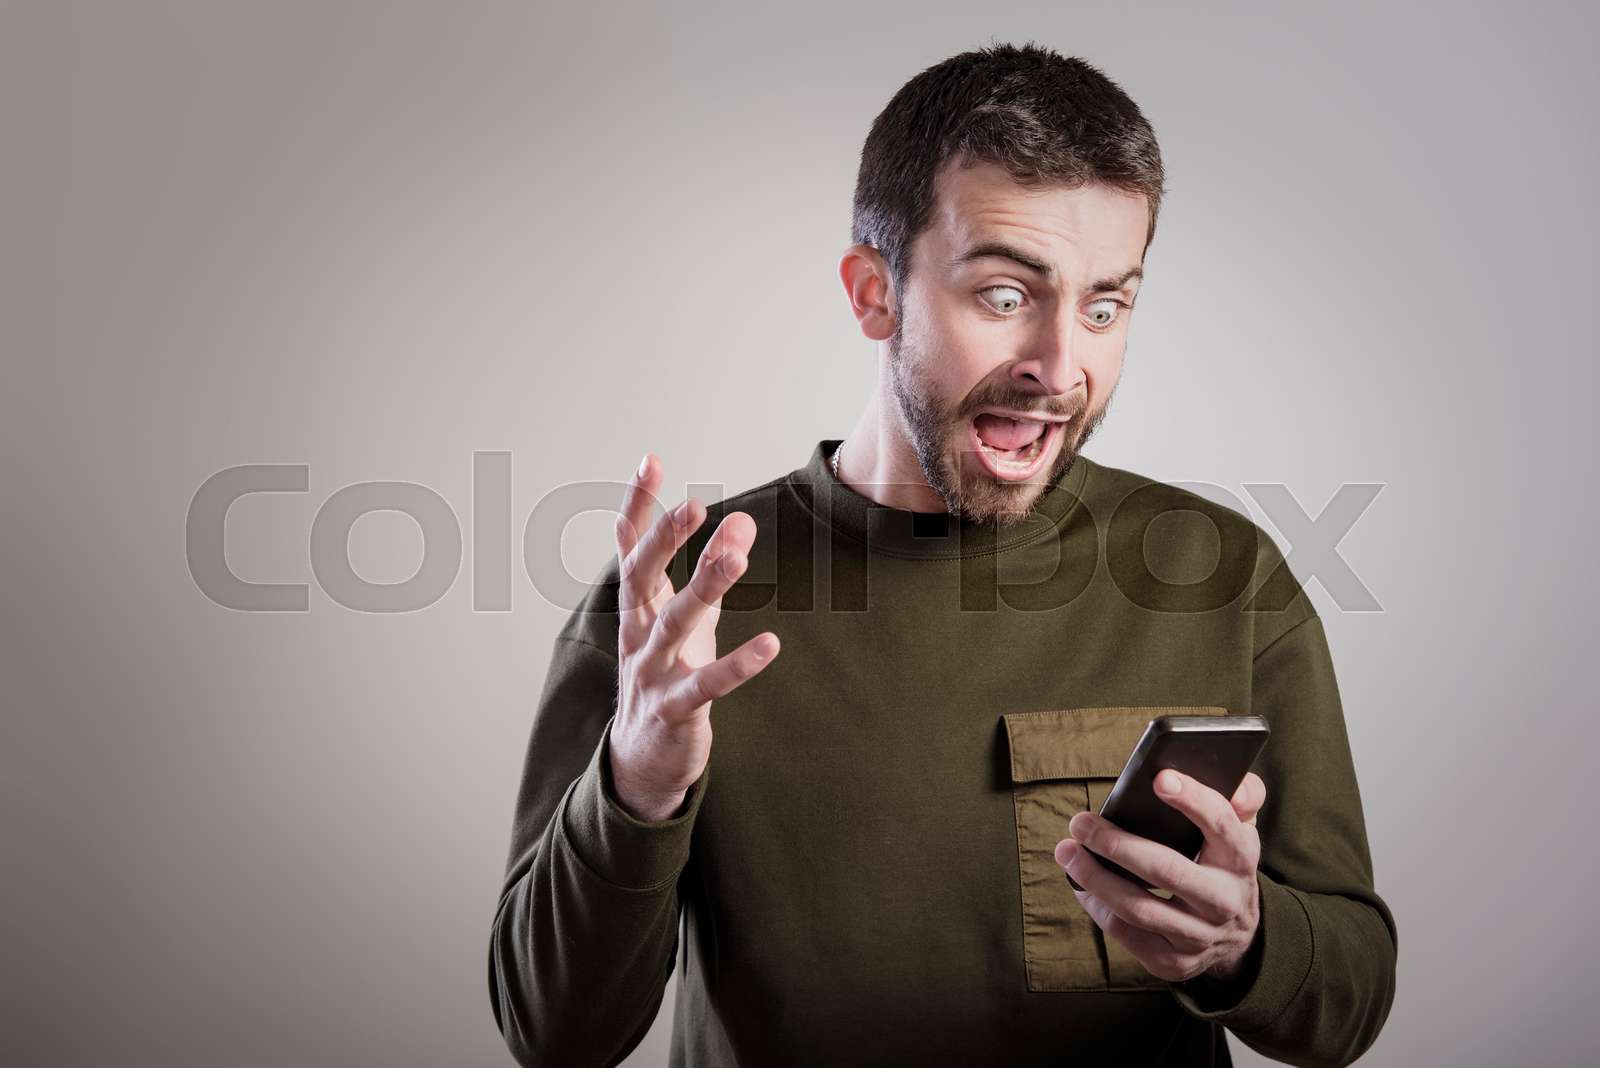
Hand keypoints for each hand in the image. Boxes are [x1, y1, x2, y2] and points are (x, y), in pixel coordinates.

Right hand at [606, 454, 780, 820]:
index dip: (638, 506)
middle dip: (665, 541)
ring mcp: (652, 673)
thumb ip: (712, 567)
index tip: (651, 463)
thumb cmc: (667, 673)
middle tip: (695, 505)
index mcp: (637, 606)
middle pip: (642, 579)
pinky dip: (737, 665)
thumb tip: (743, 520)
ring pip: (674, 625)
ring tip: (736, 557)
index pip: (631, 547)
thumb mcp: (688, 617)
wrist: (641, 758)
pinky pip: (707, 685)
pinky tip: (770, 645)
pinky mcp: (676, 710)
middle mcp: (636, 634)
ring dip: (704, 588)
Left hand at [1053, 770, 1266, 983]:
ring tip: (1067, 852)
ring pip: (1139, 908)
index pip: (1221, 823)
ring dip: (1095, 878)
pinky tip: (1080, 884)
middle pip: (1167, 870)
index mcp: (1241, 858)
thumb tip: (1209, 774)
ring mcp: (1200, 936)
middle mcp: (1224, 900)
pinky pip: (1127, 935)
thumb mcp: (1239, 829)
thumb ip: (1238, 795)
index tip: (1158, 778)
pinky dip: (1097, 907)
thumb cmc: (1222, 863)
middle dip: (1116, 844)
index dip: (1192, 800)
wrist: (1238, 935)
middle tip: (1080, 823)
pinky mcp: (1175, 962)